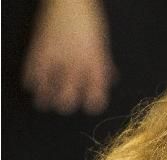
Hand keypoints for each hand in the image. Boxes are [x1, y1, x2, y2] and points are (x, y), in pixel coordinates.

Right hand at [22, 0, 115, 114]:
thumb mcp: (102, 44)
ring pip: (47, 90)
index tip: (89, 106)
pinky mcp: (39, 49)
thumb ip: (105, 64)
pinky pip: (32, 73)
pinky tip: (31, 85)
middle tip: (62, 104)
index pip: (96, 96)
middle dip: (65, 104)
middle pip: (68, 98)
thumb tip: (109, 80)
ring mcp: (56, 58)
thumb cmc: (89, 19)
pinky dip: (30, 81)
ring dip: (44, 99)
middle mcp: (77, 65)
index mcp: (95, 65)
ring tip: (43, 104)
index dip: (92, 104)